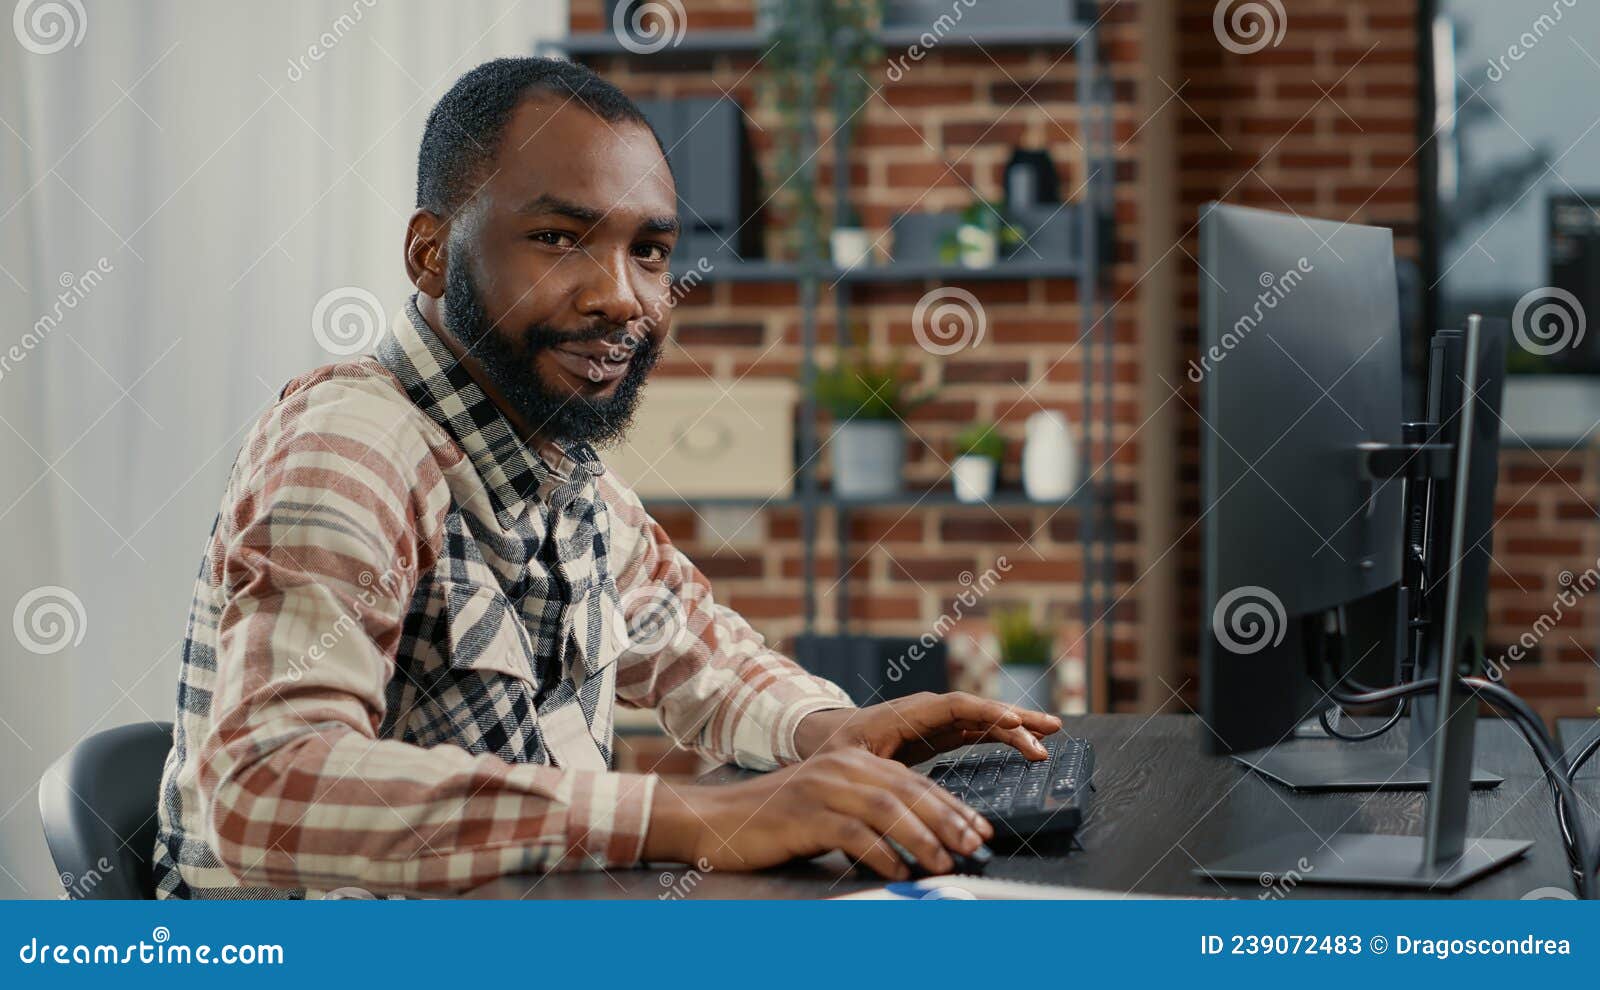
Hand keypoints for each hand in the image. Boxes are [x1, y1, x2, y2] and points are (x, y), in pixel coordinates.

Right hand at [643, 749, 993, 879]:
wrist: (717, 819)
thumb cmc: (776, 822)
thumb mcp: (828, 810)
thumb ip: (869, 817)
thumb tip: (920, 843)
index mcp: (852, 760)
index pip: (913, 781)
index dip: (951, 806)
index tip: (980, 830)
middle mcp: (842, 766)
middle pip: (908, 791)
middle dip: (948, 820)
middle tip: (975, 846)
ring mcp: (822, 787)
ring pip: (887, 808)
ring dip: (923, 838)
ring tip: (946, 862)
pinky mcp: (804, 813)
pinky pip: (853, 832)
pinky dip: (881, 853)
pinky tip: (899, 871)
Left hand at [793, 691, 1062, 765]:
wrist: (825, 740)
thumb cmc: (835, 750)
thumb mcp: (851, 763)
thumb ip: (878, 775)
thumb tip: (905, 796)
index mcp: (908, 713)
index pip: (956, 707)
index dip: (988, 714)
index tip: (1016, 724)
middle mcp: (928, 712)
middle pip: (979, 710)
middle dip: (1016, 719)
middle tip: (1050, 730)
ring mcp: (937, 722)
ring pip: (984, 719)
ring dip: (1017, 726)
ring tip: (1051, 733)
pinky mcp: (940, 734)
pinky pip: (978, 731)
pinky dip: (1003, 735)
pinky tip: (1026, 743)